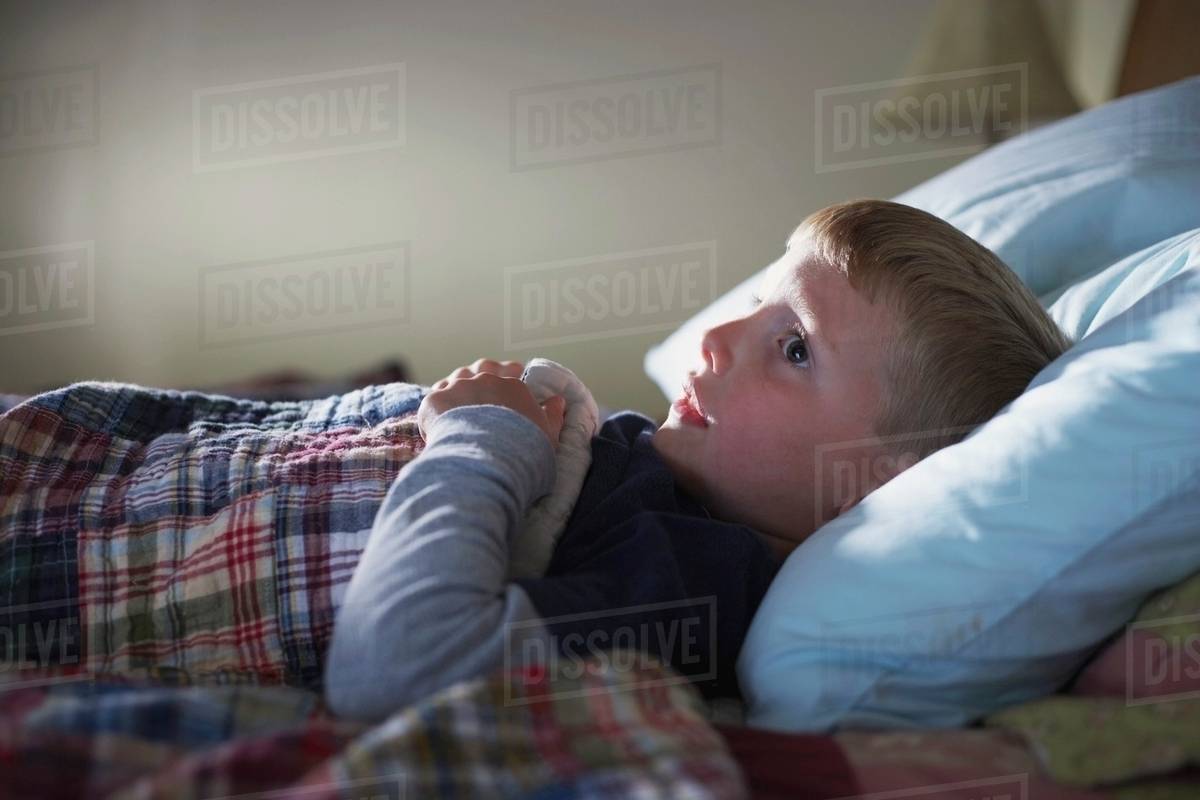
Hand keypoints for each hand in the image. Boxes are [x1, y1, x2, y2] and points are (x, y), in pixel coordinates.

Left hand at [419, 358, 565, 448]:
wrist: (489, 461)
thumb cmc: (523, 451)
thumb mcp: (547, 435)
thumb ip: (553, 415)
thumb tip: (558, 401)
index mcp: (513, 386)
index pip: (511, 372)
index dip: (509, 381)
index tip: (507, 394)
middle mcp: (485, 380)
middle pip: (481, 371)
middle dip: (481, 382)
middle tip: (480, 403)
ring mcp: (458, 388)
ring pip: (455, 381)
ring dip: (457, 393)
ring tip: (457, 413)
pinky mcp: (435, 401)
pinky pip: (433, 402)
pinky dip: (435, 413)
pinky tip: (439, 428)